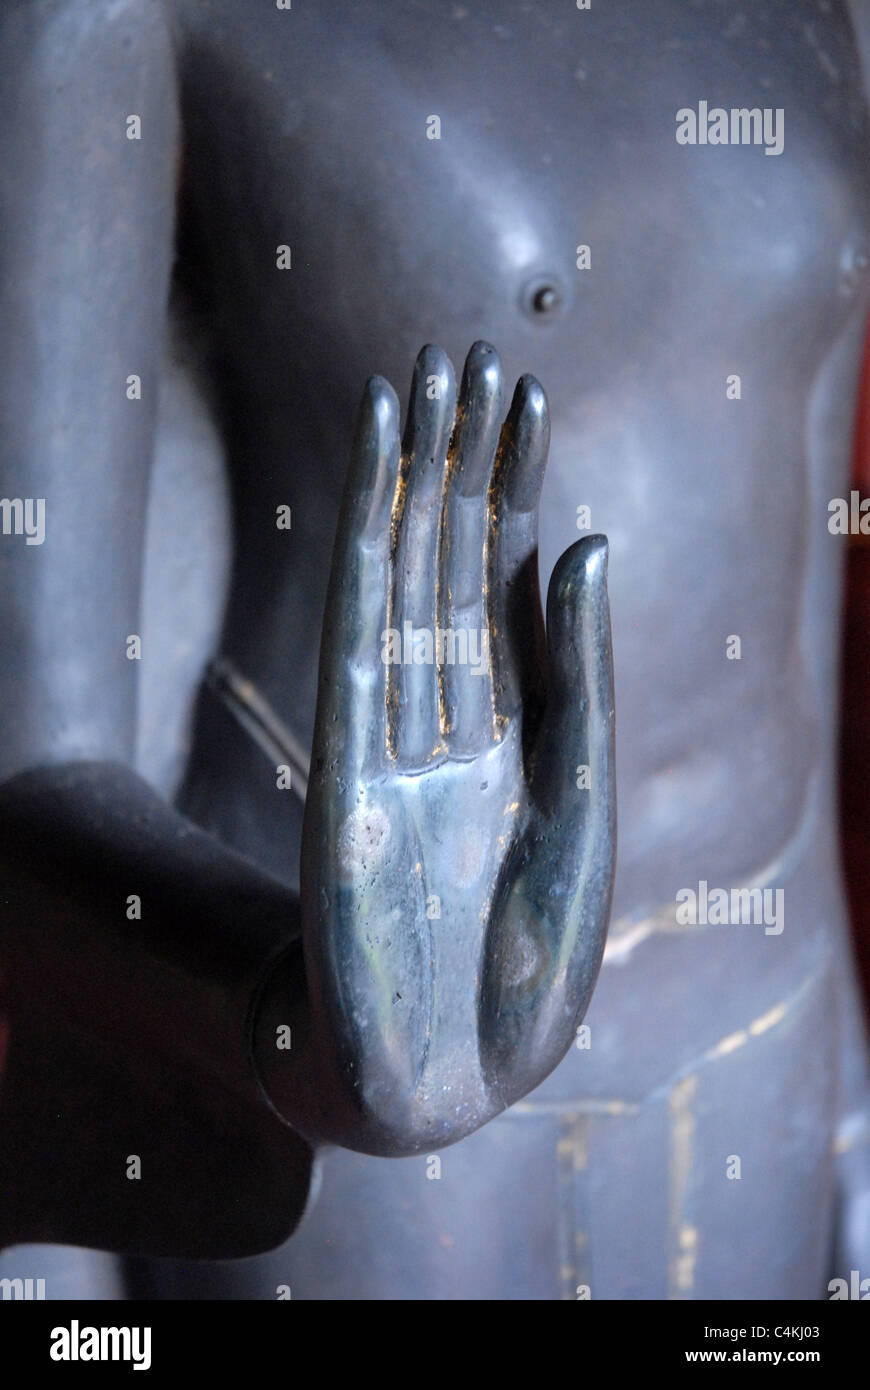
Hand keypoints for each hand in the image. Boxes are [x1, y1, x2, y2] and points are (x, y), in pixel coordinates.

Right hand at [298, 342, 614, 1154]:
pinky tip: (380, 471)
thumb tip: (582, 544)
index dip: (516, 487)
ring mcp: (392, 728)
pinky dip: (366, 545)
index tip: (526, 395)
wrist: (444, 1068)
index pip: (508, 582)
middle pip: (451, 559)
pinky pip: (357, 629)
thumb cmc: (527, 961)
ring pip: (404, 575)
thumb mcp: (585, 803)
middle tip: (470, 351)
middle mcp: (448, 712)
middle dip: (461, 460)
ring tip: (424, 378)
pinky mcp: (342, 754)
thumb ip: (581, 675)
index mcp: (511, 731)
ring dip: (413, 477)